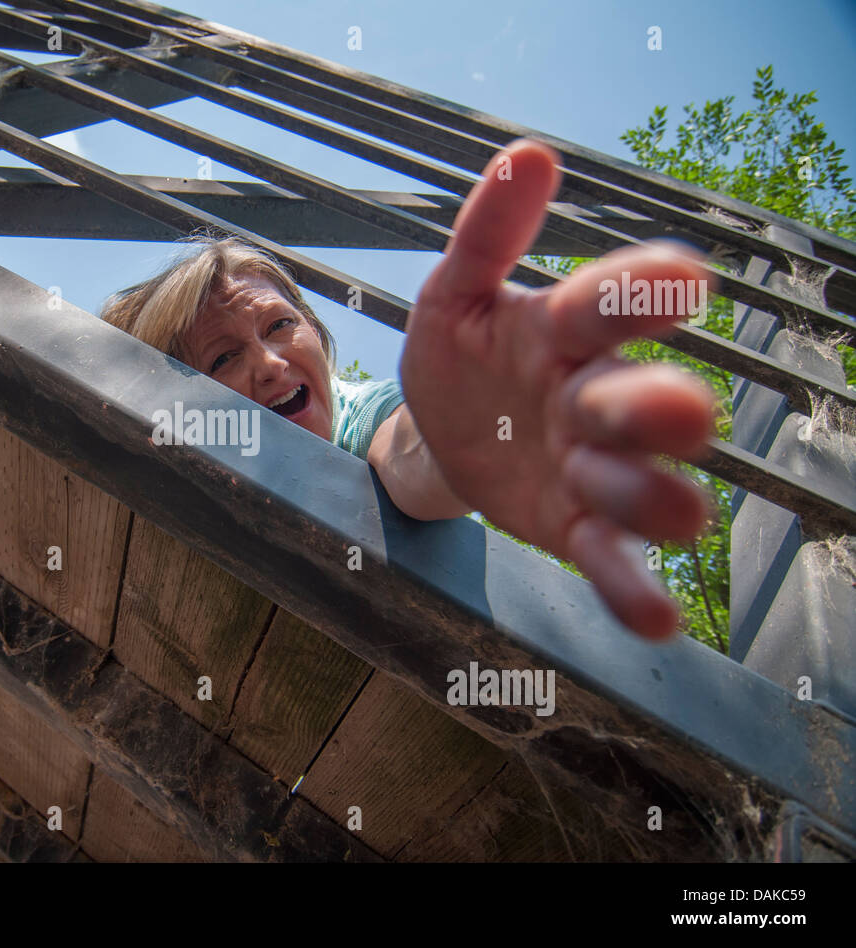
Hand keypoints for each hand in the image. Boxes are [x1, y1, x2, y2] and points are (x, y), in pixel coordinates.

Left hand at [399, 138, 716, 640]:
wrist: (440, 433)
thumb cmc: (460, 356)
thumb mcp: (453, 296)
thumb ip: (485, 237)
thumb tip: (527, 155)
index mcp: (564, 330)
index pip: (611, 303)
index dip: (642, 292)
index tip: (681, 279)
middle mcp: (593, 398)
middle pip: (638, 400)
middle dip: (656, 405)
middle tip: (670, 407)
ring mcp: (591, 467)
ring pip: (640, 485)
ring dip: (657, 497)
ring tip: (672, 515)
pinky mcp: (575, 527)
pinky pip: (611, 558)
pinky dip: (633, 588)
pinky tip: (655, 619)